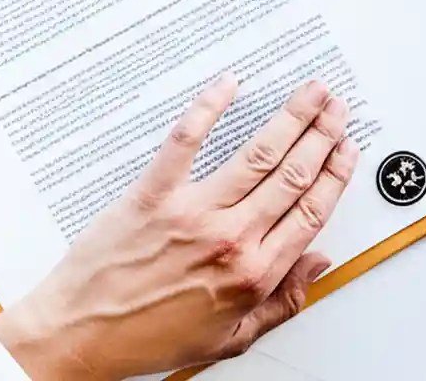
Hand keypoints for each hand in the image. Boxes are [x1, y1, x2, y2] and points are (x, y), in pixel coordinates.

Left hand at [0, 75, 359, 379]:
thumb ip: (283, 302)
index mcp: (253, 275)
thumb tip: (317, 266)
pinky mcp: (154, 195)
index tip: (346, 151)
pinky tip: (228, 87)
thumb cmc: (146, 339)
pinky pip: (187, 141)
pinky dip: (209, 108)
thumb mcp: (230, 339)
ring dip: (290, 118)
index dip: (335, 175)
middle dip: (322, 135)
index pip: (310, 212)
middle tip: (336, 108)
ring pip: (258, 155)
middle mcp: (230, 239)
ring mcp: (193, 213)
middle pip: (293, 175)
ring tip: (309, 94)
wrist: (80, 337)